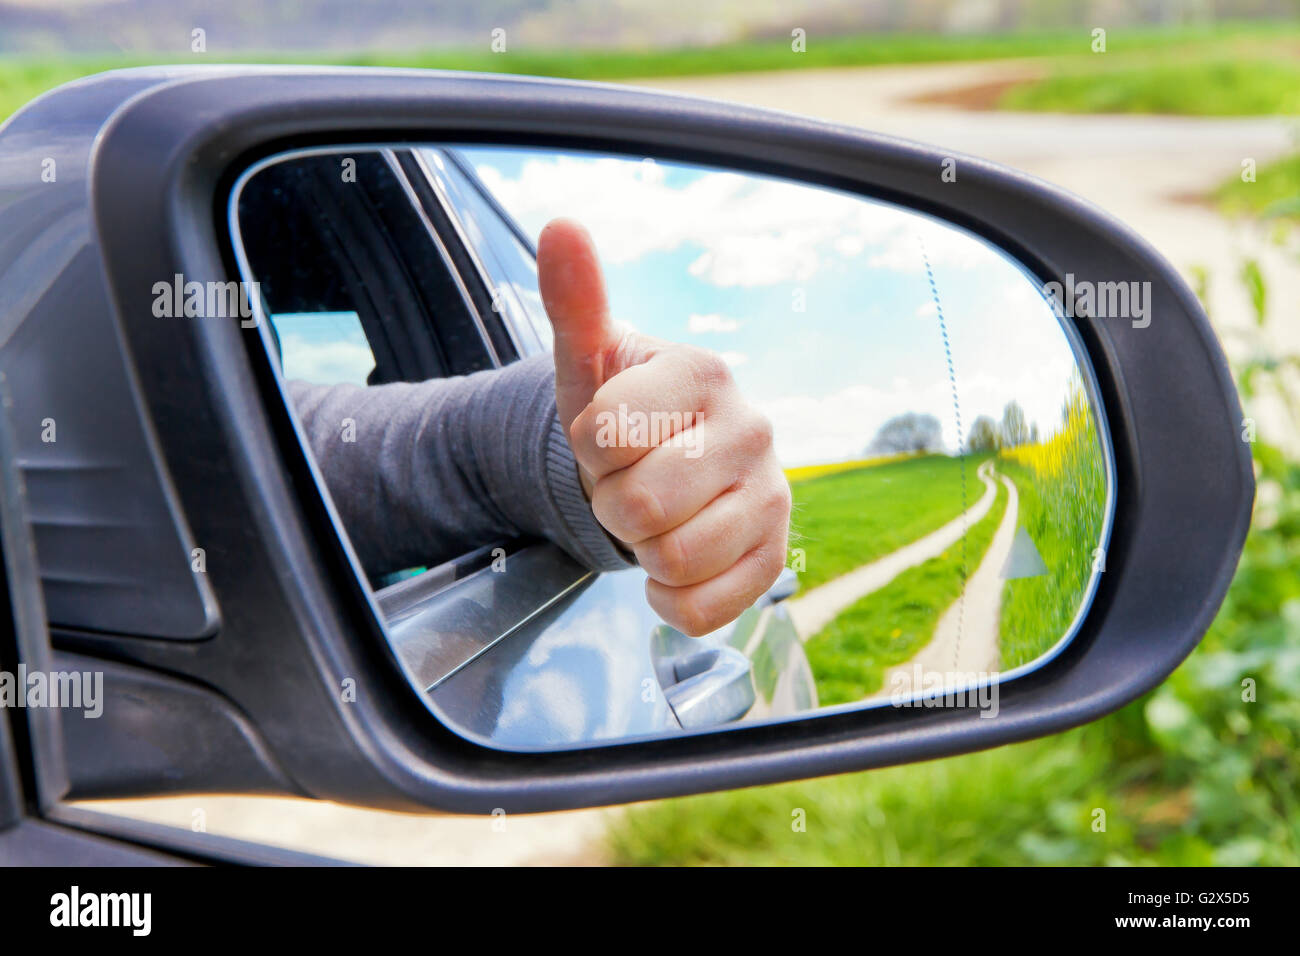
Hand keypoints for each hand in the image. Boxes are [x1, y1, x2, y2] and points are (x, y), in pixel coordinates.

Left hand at [537, 218, 790, 636]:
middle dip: (611, 502)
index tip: (607, 435)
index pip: (605, 435)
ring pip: (671, 558)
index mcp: (707, 373)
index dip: (587, 447)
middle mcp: (755, 429)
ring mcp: (774, 498)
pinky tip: (673, 562)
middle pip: (639, 505)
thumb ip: (575, 302)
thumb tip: (560, 226)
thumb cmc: (621, 414)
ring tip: (653, 517)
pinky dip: (667, 598)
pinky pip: (699, 608)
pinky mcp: (774, 559)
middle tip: (628, 481)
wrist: (661, 470)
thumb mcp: (589, 362)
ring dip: (639, 549)